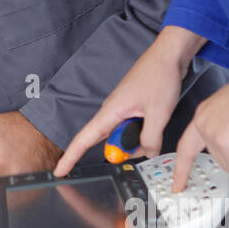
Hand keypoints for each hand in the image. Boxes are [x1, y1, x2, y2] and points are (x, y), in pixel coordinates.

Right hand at [54, 25, 205, 176]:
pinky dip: (144, 132)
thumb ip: (150, 138)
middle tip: (147, 141)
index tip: (60, 172)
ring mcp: (122, 112)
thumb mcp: (158, 112)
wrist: (168, 56)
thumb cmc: (159, 76)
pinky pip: (133, 129)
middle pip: (108, 143)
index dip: (70, 157)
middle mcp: (112, 113)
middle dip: (125, 149)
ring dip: (139, 139)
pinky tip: (156, 120)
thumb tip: (147, 154)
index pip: (83, 139)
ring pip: (124, 137)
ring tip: (156, 121)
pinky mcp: (132, 110)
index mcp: (110, 112)